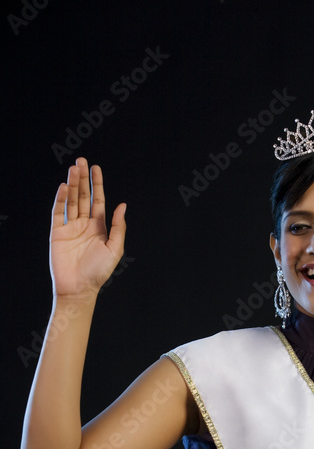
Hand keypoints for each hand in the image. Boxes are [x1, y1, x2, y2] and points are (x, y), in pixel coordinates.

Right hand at [50, 157, 125, 297]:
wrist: (79, 287)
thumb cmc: (98, 272)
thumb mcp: (114, 249)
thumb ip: (118, 227)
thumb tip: (122, 205)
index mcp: (99, 228)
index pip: (98, 201)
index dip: (97, 184)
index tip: (96, 168)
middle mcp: (84, 225)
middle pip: (83, 197)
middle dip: (82, 179)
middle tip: (81, 161)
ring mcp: (70, 228)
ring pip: (70, 201)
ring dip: (71, 185)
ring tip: (73, 169)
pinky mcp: (57, 233)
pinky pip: (57, 213)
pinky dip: (60, 199)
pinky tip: (63, 187)